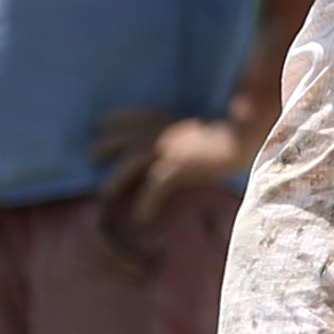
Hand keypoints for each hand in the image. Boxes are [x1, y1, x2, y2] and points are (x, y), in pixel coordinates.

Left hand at [90, 104, 257, 228]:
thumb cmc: (231, 134)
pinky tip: (141, 218)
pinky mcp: (177, 168)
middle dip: (107, 146)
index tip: (103, 122)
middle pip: (126, 138)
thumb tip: (186, 143)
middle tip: (91, 155)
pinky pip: (153, 188)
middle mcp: (165, 134)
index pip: (137, 115)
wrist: (242, 136)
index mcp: (171, 121)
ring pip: (130, 163)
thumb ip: (190, 133)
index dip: (119, 119)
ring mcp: (169, 150)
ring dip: (116, 178)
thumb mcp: (205, 128)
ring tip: (106, 193)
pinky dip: (144, 204)